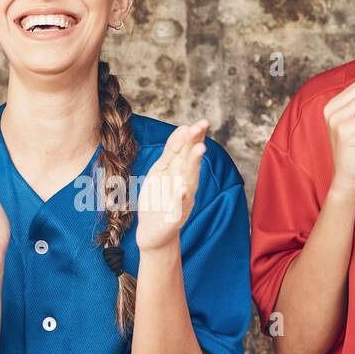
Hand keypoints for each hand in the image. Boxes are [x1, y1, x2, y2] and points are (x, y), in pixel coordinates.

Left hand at [136, 119, 207, 251]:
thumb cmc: (158, 199)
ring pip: (189, 179)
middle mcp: (184, 182)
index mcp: (177, 171)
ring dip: (194, 164)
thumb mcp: (161, 172)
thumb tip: (184, 128)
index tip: (199, 122)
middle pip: (190, 160)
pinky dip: (180, 197)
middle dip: (195, 142)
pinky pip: (178, 205)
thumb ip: (172, 152)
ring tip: (199, 149)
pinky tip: (183, 188)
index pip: (185, 150)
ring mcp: (181, 199)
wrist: (153, 232)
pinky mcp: (175, 216)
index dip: (191, 136)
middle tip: (201, 126)